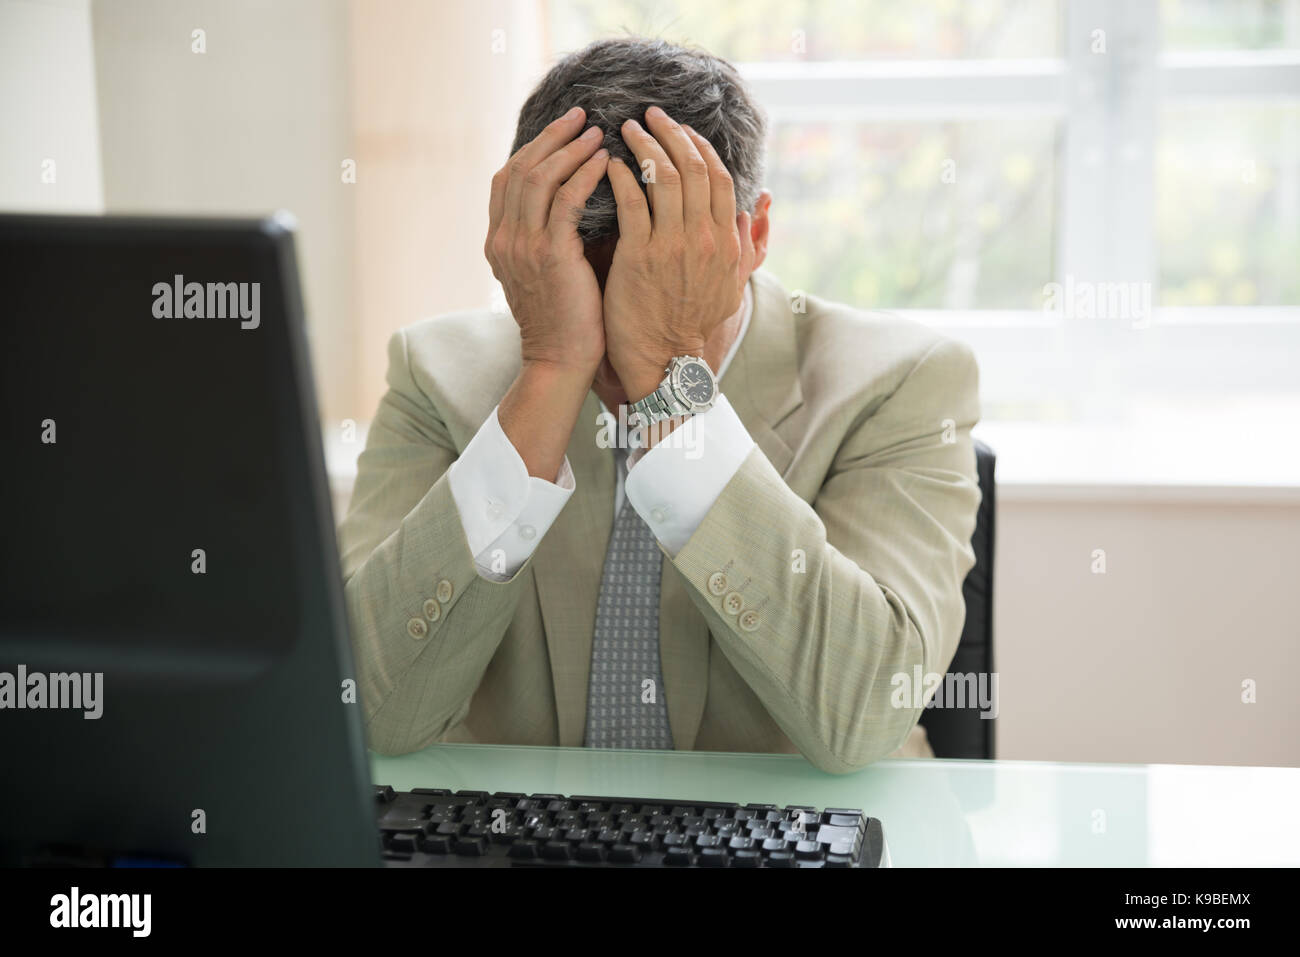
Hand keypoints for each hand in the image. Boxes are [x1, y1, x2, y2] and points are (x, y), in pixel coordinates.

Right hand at [485, 106, 609, 373]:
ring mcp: (523, 247)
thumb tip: (580, 198)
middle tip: (582, 115)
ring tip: (597, 131)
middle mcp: (504, 240)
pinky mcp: (550, 256)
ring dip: (569, 149)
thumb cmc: (566, 321)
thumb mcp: (547, 272)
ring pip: (539, 177)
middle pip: (520, 168)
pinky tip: (605, 161)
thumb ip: (551, 236)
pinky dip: (584, 175)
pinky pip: (565, 200)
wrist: (561, 362)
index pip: (507, 179)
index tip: (562, 130)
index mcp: (499, 242)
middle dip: (552, 137)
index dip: (533, 148)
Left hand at [602, 106, 755, 399]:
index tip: (682, 130)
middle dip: (671, 133)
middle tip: (650, 115)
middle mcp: (704, 238)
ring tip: (626, 128)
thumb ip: (741, 248)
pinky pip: (631, 202)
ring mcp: (672, 246)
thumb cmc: (692, 323)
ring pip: (663, 177)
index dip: (700, 146)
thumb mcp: (730, 287)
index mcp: (725, 241)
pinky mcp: (640, 256)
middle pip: (692, 168)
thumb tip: (747, 211)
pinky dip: (622, 176)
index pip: (718, 177)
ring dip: (644, 145)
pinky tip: (611, 163)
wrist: (665, 358)